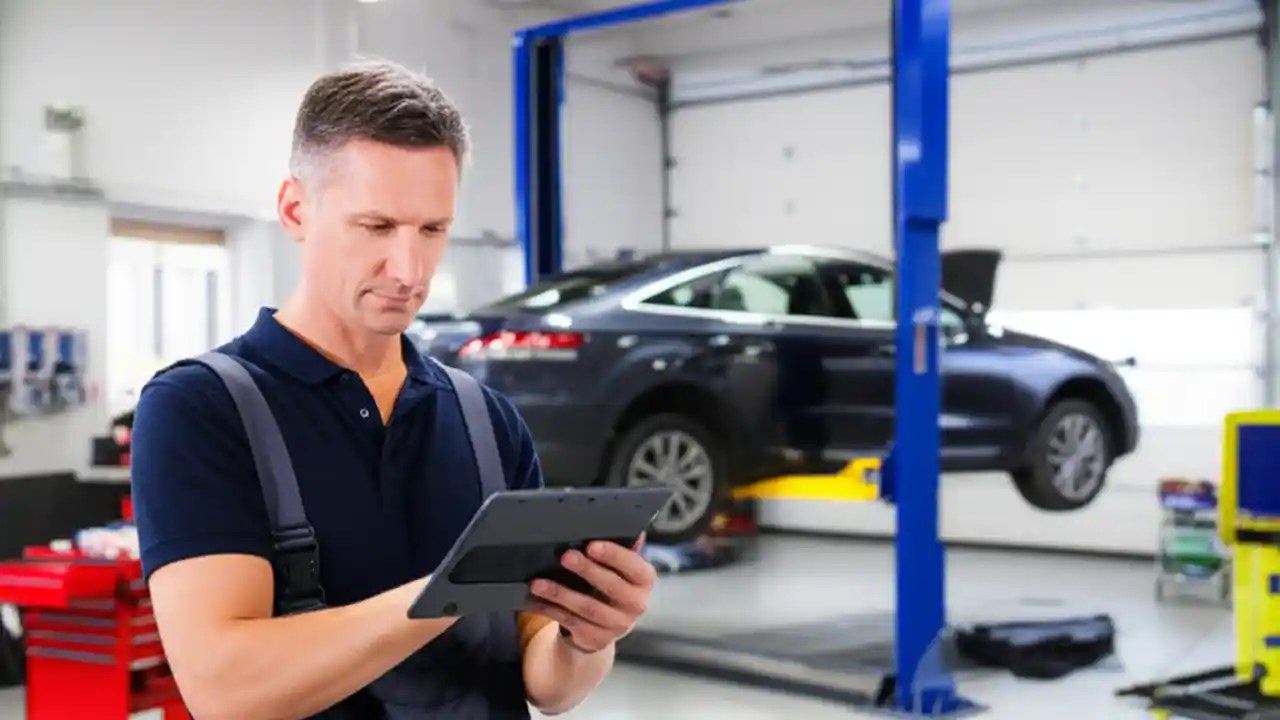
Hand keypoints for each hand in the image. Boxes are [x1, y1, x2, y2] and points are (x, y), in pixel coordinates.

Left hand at [528, 534, 656, 653]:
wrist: (604, 624)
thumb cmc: (610, 584)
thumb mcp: (619, 567)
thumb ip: (620, 548)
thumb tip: (623, 526)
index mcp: (644, 580)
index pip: (634, 566)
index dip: (614, 555)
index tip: (592, 545)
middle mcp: (636, 604)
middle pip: (611, 586)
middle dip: (586, 570)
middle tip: (565, 556)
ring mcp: (618, 625)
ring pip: (587, 607)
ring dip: (560, 593)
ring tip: (539, 582)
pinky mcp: (597, 638)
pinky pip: (570, 622)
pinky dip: (550, 609)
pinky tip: (536, 599)